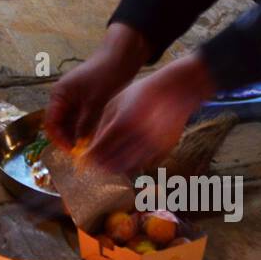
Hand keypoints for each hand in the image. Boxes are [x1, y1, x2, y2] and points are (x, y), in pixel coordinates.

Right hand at [45, 24, 149, 148]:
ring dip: (78, 136)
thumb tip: (80, 146)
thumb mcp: (95, 102)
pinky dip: (87, 130)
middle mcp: (63, 98)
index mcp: (59, 95)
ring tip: (90, 150)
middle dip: (69, 140)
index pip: (51, 124)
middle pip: (60, 126)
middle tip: (83, 155)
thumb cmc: (105, 74)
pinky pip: (82, 120)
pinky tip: (96, 139)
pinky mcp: (86, 102)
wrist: (121, 56)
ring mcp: (75, 100)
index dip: (59, 140)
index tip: (73, 152)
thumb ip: (85, 124)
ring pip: (72, 125)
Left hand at [88, 54, 215, 172]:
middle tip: (97, 162)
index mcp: (122, 124)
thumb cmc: (140, 94)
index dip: (90, 158)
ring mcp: (153, 147)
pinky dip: (135, 163)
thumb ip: (102, 127)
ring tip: (112, 158)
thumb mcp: (115, 104)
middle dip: (102, 165)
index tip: (85, 159)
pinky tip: (131, 153)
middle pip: (113, 165)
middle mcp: (138, 138)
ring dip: (118, 166)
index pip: (99, 151)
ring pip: (129, 169)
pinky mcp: (164, 151)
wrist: (174, 90)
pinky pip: (144, 165)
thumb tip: (92, 148)